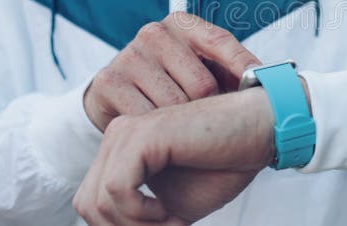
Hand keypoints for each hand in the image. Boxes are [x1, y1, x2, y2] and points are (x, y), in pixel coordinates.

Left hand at [73, 88, 274, 224]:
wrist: (259, 131)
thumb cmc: (225, 164)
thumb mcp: (174, 205)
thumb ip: (141, 218)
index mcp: (122, 149)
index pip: (91, 202)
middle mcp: (117, 136)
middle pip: (87, 204)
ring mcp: (126, 133)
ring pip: (96, 201)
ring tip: (170, 222)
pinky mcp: (142, 135)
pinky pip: (117, 190)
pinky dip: (140, 213)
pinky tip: (168, 211)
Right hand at [84, 12, 260, 130]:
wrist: (116, 99)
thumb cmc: (171, 83)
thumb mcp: (200, 69)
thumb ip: (231, 71)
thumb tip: (274, 81)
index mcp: (182, 24)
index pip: (221, 42)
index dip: (243, 67)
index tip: (260, 90)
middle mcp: (154, 33)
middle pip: (202, 84)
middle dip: (209, 109)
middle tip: (208, 122)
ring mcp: (130, 55)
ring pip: (176, 105)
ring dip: (183, 125)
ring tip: (182, 128)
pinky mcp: (110, 82)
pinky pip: (148, 118)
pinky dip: (158, 133)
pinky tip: (159, 133)